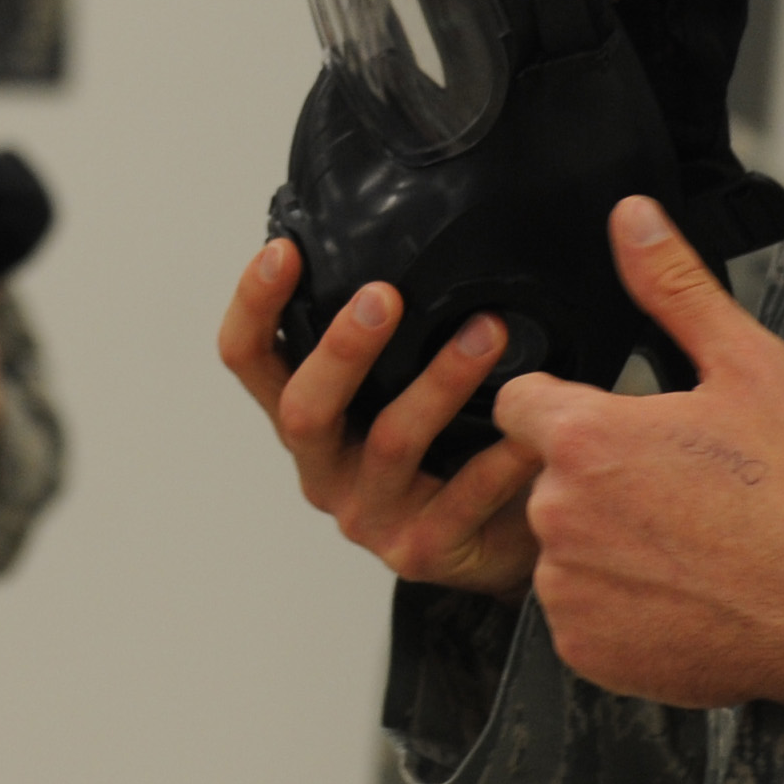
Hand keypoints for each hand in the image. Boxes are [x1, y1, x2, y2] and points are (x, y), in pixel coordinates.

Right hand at [217, 237, 541, 599]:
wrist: (500, 541)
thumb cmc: (447, 449)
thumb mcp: (396, 389)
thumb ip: (387, 338)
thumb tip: (399, 233)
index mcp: (309, 421)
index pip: (250, 361)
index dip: (254, 307)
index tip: (284, 252)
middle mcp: (324, 470)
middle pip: (304, 411)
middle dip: (341, 349)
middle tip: (385, 296)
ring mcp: (369, 515)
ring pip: (390, 443)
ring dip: (439, 382)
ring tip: (487, 332)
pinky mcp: (423, 550)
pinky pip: (465, 496)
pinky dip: (502, 454)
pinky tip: (532, 423)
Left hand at [493, 196, 783, 708]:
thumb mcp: (750, 368)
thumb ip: (673, 288)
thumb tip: (629, 216)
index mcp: (585, 439)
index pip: (520, 403)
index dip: (567, 409)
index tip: (622, 427)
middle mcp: (557, 514)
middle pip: (544, 478)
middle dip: (595, 479)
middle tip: (676, 492)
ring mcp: (566, 588)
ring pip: (560, 548)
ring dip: (604, 544)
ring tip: (684, 547)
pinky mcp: (582, 648)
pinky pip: (579, 614)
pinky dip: (616, 607)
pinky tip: (677, 595)